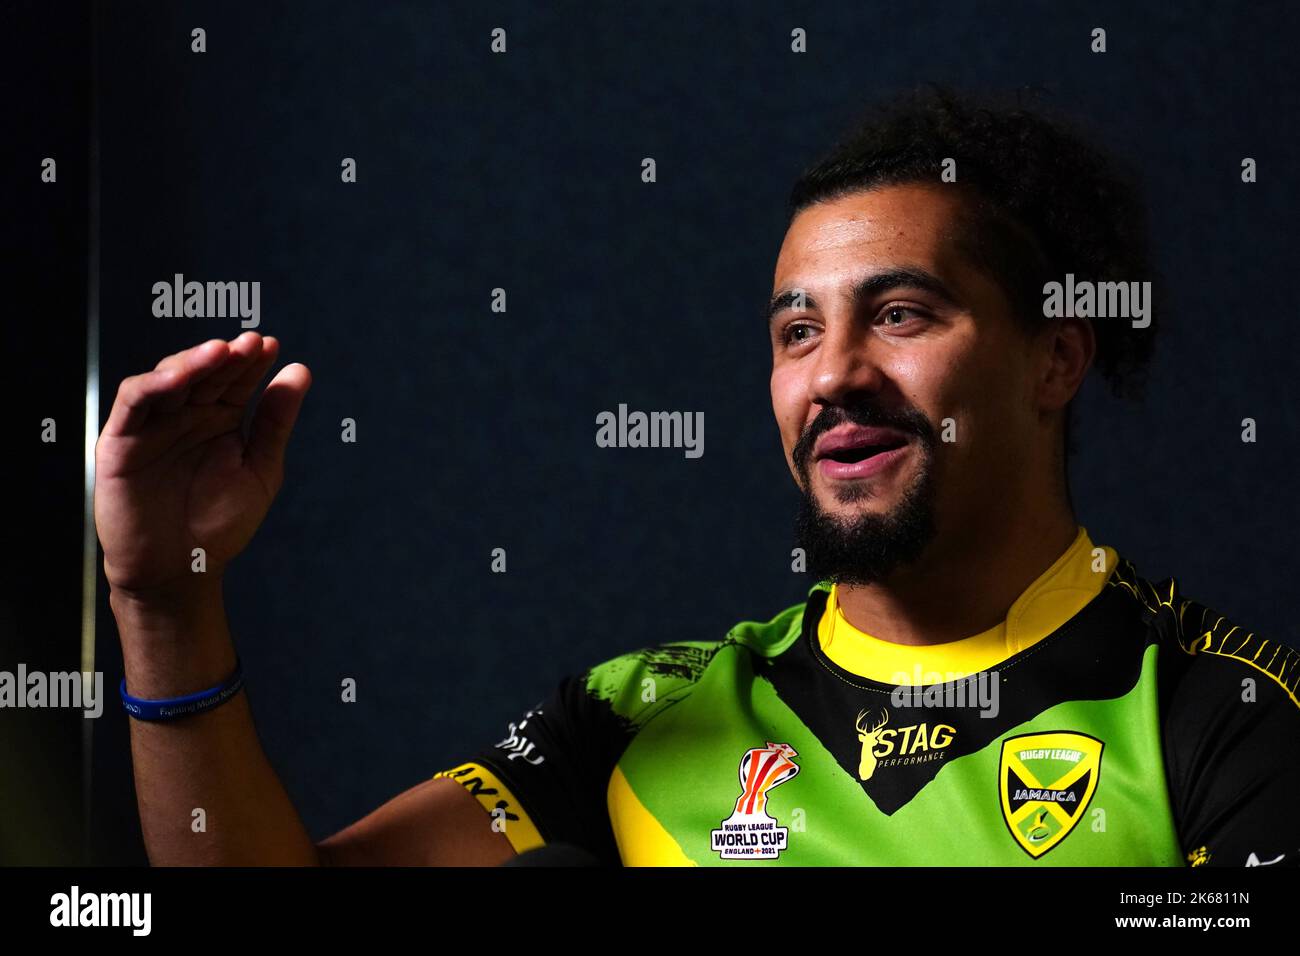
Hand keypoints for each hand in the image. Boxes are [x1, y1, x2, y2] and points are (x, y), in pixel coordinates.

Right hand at [94, 333, 310, 598]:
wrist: (179, 571)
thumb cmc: (218, 525)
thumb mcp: (260, 470)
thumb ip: (276, 422)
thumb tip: (300, 372)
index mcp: (219, 420)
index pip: (235, 380)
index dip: (252, 361)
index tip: (272, 346)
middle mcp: (185, 416)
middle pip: (204, 373)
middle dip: (227, 356)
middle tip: (250, 343)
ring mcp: (153, 425)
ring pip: (168, 379)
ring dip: (193, 362)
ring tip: (221, 351)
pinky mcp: (121, 441)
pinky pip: (133, 403)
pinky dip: (154, 385)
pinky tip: (179, 376)